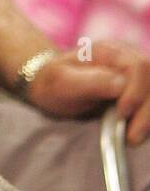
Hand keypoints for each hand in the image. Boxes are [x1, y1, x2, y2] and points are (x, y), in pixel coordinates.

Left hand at [26, 40, 149, 143]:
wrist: (52, 88)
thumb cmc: (54, 83)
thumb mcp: (63, 81)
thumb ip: (91, 81)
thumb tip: (122, 84)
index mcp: (110, 51)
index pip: (139, 66)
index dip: (136, 91)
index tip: (122, 113)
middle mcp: (128, 59)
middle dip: (147, 110)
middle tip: (132, 138)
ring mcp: (136, 76)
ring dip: (149, 118)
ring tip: (132, 139)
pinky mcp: (138, 91)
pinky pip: (149, 103)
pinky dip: (147, 119)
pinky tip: (135, 133)